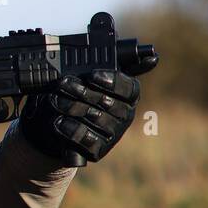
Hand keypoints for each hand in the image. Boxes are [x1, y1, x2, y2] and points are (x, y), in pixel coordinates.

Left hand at [20, 69, 141, 165]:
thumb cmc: (80, 94)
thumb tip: (152, 56)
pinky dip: (70, 130)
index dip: (111, 82)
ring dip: (71, 108)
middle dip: (82, 92)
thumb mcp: (94, 75)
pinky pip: (88, 140)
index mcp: (128, 96)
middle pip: (107, 103)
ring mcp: (113, 135)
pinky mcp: (98, 151)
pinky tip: (58, 122)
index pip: (129, 89)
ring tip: (54, 100)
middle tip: (62, 84)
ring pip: (95, 119)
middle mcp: (124, 116)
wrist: (59, 123)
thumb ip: (119, 62)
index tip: (91, 76)